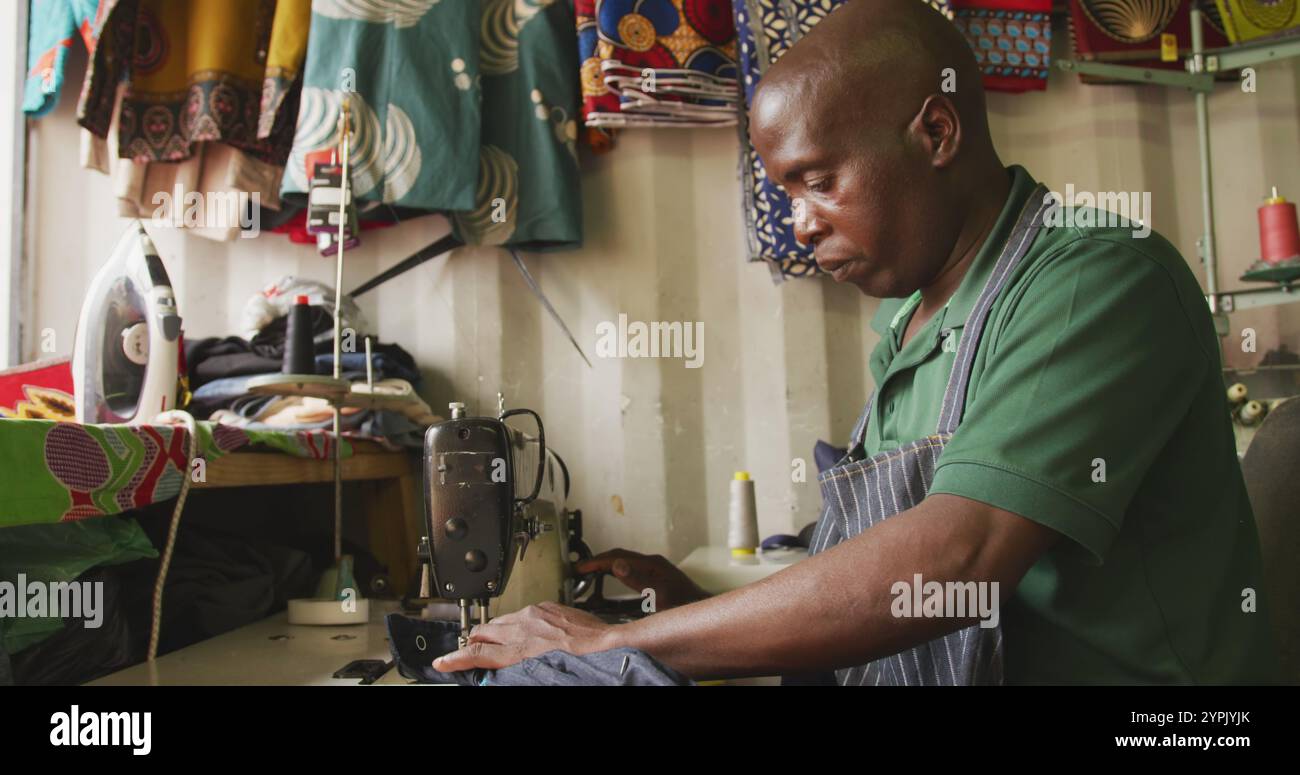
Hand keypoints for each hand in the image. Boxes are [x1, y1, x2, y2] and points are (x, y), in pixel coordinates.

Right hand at [433, 601, 617, 671]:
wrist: (606, 645)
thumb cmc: (581, 664)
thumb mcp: (542, 675)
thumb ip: (517, 670)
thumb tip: (504, 672)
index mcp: (519, 650)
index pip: (478, 654)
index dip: (455, 659)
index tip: (442, 662)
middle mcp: (523, 629)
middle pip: (484, 633)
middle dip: (474, 641)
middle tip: (471, 650)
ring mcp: (534, 615)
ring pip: (502, 621)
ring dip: (496, 631)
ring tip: (499, 641)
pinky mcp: (547, 607)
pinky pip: (524, 613)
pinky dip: (519, 623)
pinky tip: (528, 631)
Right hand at [574, 549, 709, 610]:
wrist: (703, 610)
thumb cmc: (686, 605)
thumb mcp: (659, 594)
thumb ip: (638, 579)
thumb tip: (617, 564)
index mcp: (651, 564)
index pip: (618, 558)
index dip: (597, 562)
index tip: (581, 568)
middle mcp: (652, 563)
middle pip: (619, 556)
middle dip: (598, 561)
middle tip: (580, 570)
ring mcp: (654, 569)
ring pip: (624, 561)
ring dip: (606, 565)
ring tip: (590, 573)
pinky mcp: (655, 577)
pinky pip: (630, 569)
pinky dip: (615, 572)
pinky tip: (611, 578)